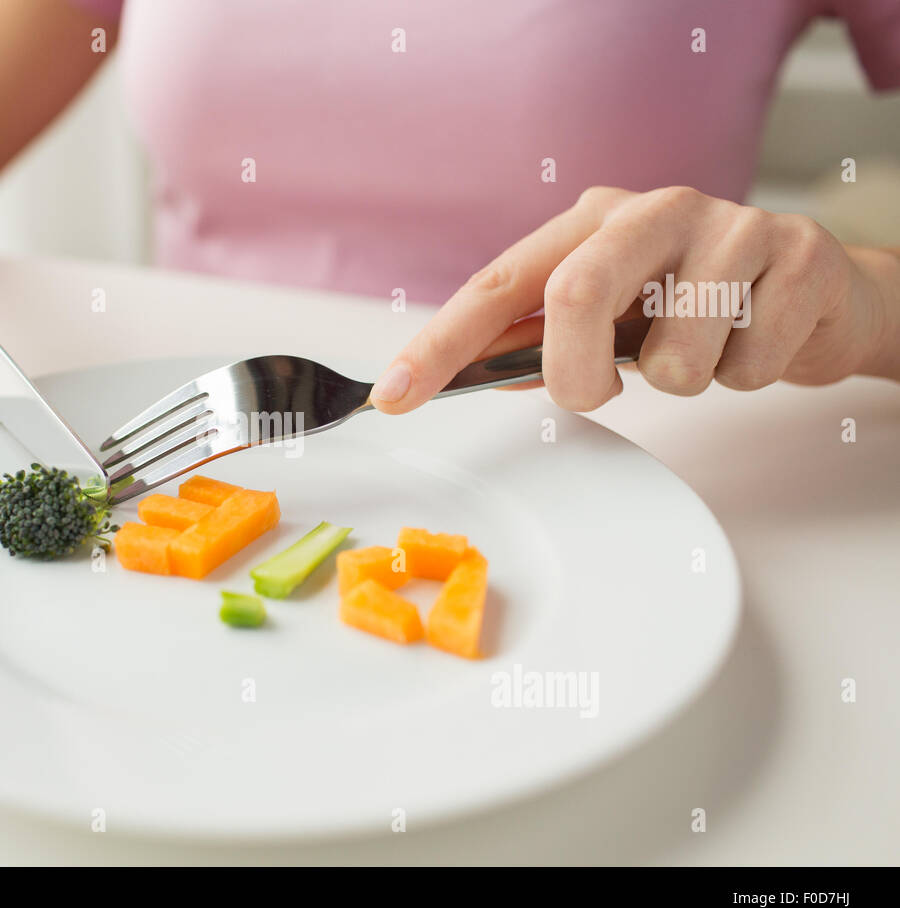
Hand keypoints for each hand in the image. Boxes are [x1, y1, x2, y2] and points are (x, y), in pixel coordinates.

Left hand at [371, 186, 899, 412]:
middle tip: (595, 396)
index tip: (393, 394)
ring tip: (706, 351)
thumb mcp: (613, 317)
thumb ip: (544, 342)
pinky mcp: (797, 258)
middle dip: (574, 374)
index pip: (499, 285)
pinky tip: (755, 342)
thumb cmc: (694, 306)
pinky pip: (745, 367)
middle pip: (574, 294)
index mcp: (591, 222)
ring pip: (673, 355)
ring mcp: (729, 226)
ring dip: (683, 382)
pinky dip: (743, 380)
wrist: (816, 292)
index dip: (441, 344)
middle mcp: (652, 209)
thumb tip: (470, 375)